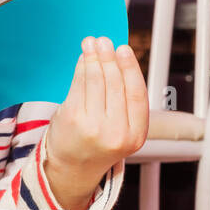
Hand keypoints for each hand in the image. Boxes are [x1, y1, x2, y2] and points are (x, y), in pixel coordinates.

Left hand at [43, 36, 149, 209]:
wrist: (73, 167)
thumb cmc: (98, 144)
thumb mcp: (123, 130)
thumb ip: (126, 102)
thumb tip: (120, 62)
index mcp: (135, 135)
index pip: (137, 94)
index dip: (131, 68)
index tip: (124, 49)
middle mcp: (116, 133)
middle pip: (115, 84)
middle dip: (109, 58)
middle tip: (104, 41)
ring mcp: (92, 126)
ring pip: (95, 82)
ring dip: (93, 58)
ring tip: (91, 43)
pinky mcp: (72, 119)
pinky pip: (78, 86)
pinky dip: (80, 69)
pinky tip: (82, 59)